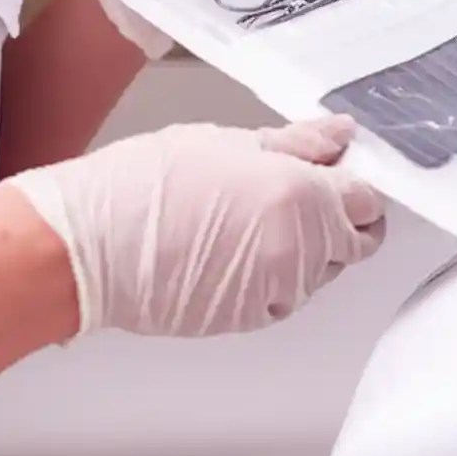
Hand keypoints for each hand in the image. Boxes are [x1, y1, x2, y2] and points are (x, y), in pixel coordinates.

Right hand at [3, 116, 383, 337]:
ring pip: (323, 270)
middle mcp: (302, 249)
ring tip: (249, 221)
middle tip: (296, 196)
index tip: (337, 174)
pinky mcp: (255, 318)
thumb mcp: (229, 142)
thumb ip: (298, 143)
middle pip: (356, 241)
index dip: (356, 185)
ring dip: (308, 248)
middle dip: (340, 220)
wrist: (88, 247)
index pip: (368, 200)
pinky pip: (288, 295)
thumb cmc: (145, 185)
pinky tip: (235, 251)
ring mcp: (280, 289)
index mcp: (303, 196)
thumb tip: (341, 137)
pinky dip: (277, 276)